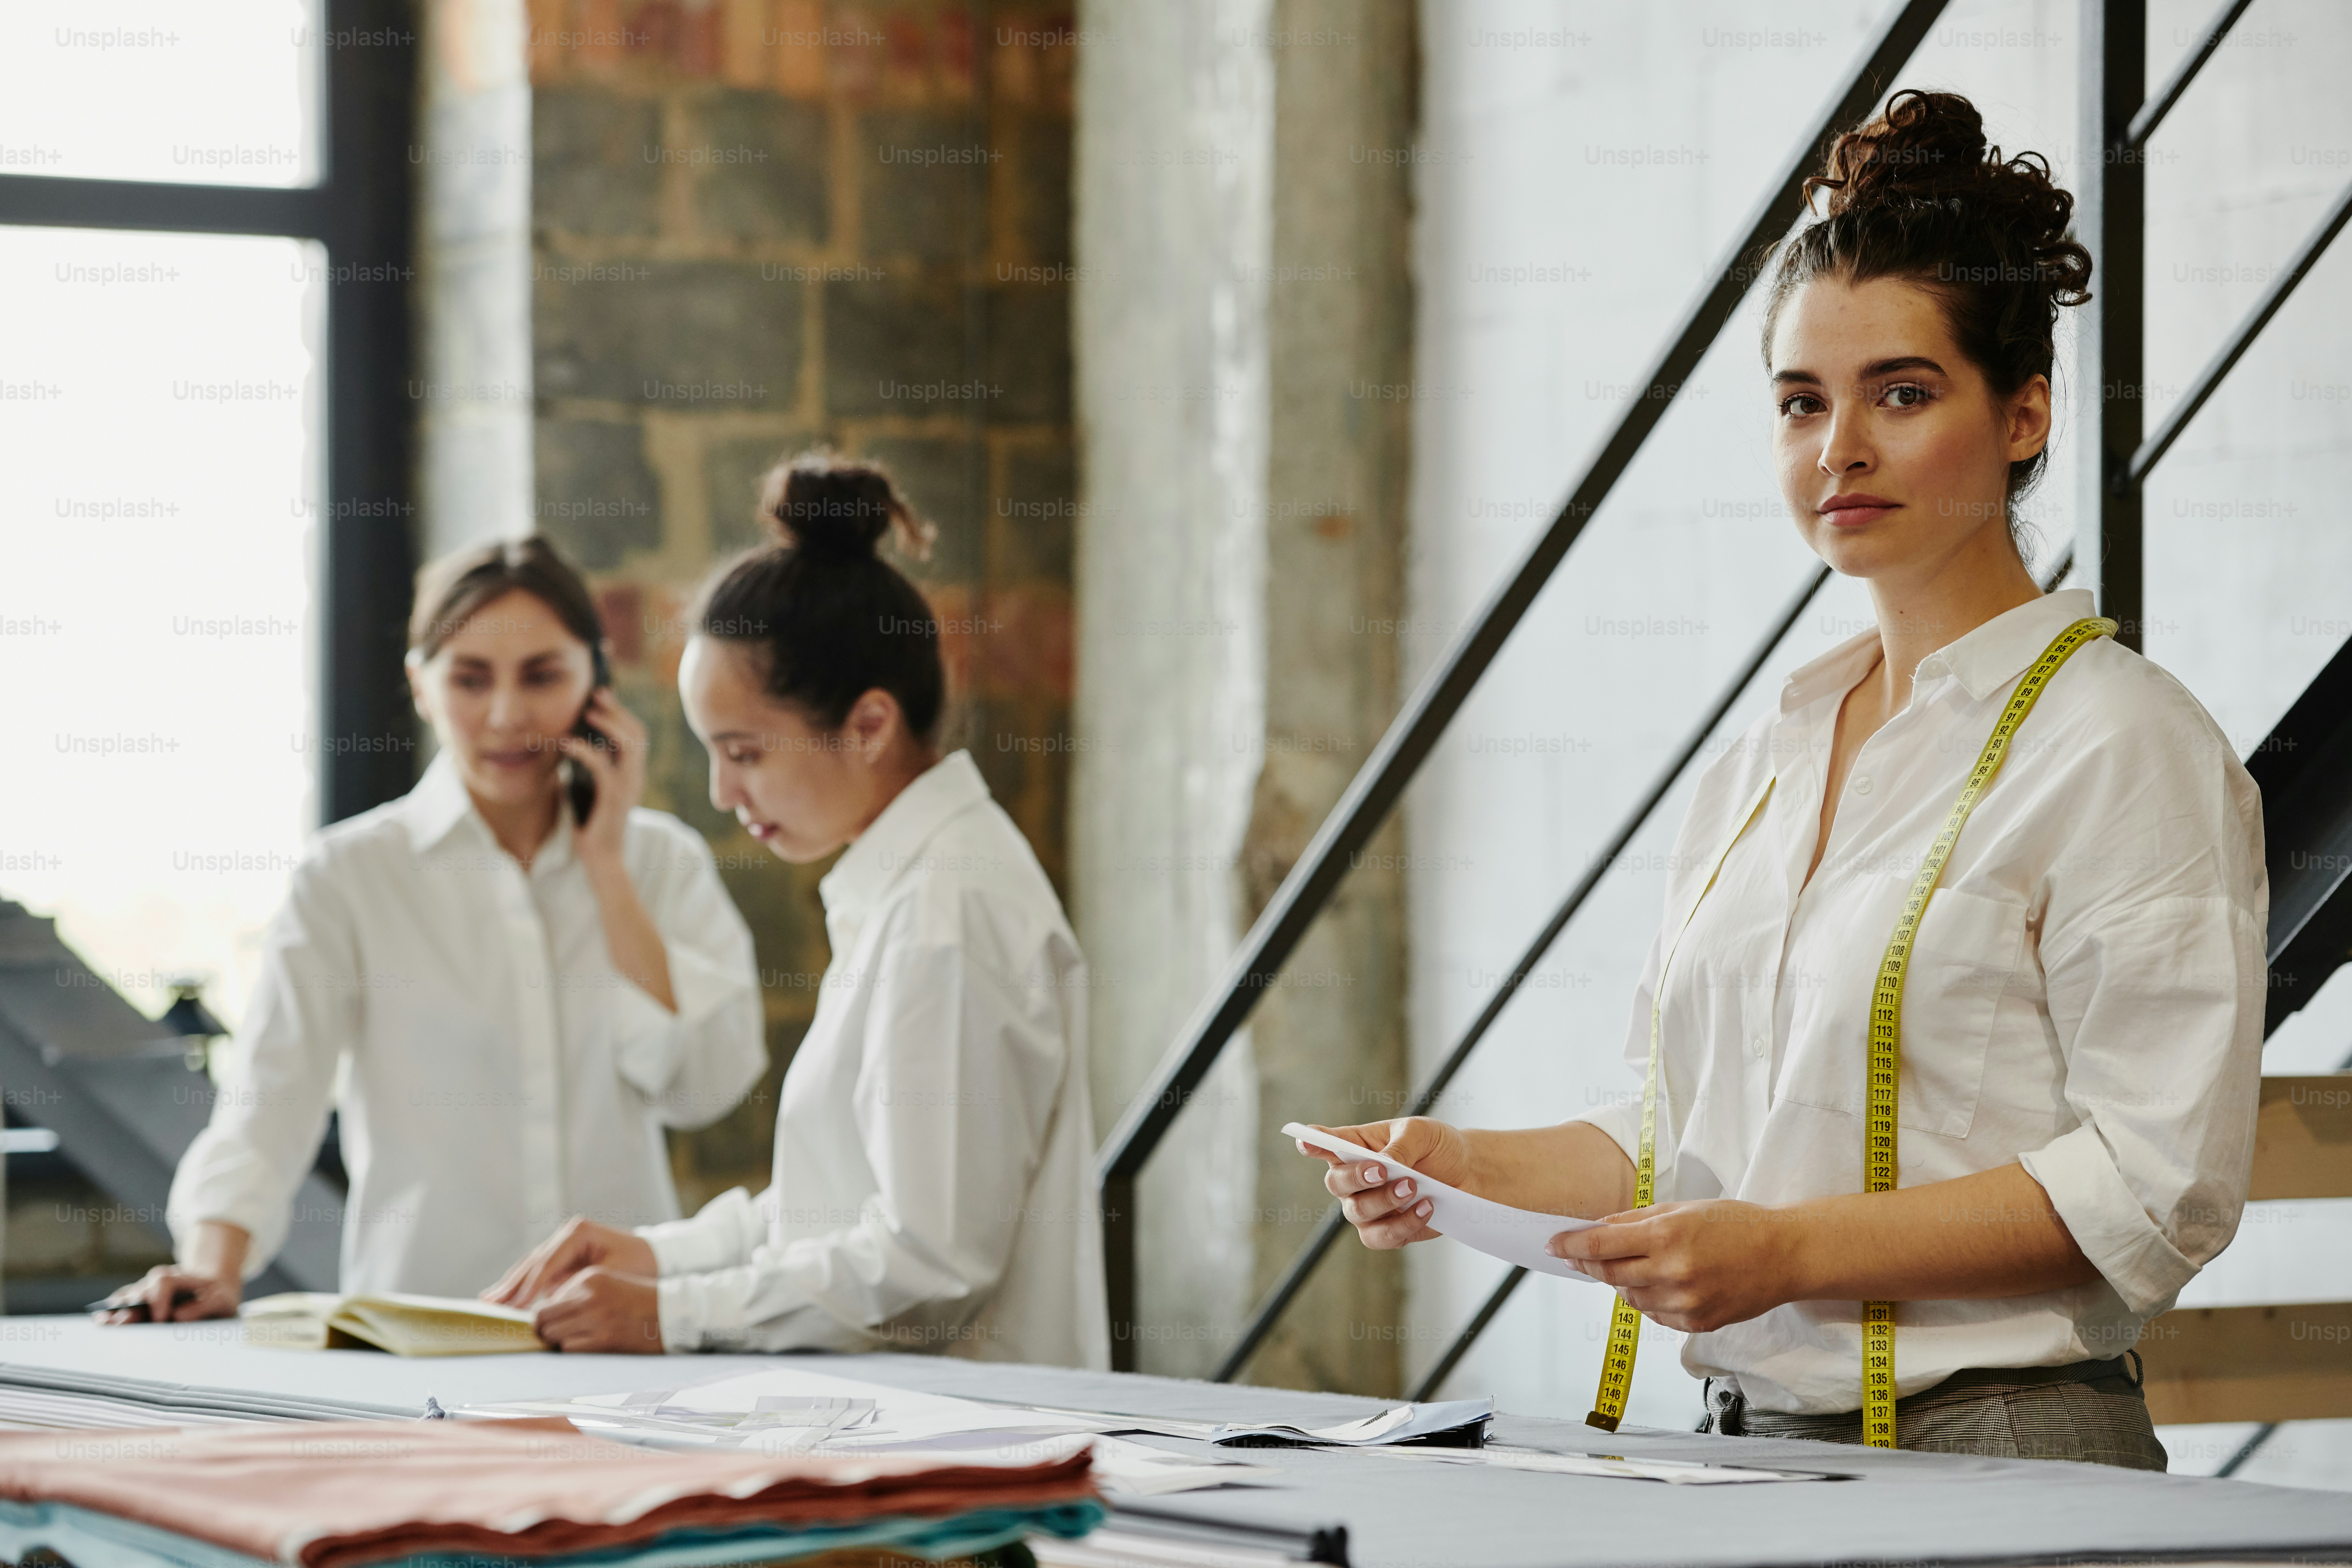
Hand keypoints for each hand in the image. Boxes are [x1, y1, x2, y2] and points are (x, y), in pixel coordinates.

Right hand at [94, 1264, 240, 1323]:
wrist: (212, 1289)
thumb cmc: (217, 1296)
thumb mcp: (222, 1300)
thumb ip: (205, 1306)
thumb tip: (177, 1316)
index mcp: (180, 1277)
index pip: (164, 1282)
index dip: (159, 1299)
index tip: (160, 1319)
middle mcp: (157, 1281)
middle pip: (140, 1290)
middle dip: (131, 1307)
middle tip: (124, 1324)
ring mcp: (145, 1290)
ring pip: (127, 1296)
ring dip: (117, 1310)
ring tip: (105, 1323)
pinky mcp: (137, 1300)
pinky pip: (121, 1302)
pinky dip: (111, 1311)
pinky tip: (101, 1321)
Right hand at [482, 1216, 655, 1307]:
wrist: (656, 1256)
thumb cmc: (639, 1266)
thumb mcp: (613, 1275)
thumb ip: (580, 1286)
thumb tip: (551, 1304)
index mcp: (578, 1232)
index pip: (548, 1262)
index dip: (530, 1286)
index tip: (515, 1305)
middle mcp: (566, 1235)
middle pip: (533, 1262)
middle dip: (512, 1285)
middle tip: (489, 1303)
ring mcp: (562, 1245)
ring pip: (530, 1266)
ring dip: (510, 1285)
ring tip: (488, 1300)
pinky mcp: (561, 1258)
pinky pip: (537, 1272)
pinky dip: (521, 1285)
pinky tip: (503, 1297)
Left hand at [532, 1267, 663, 1353]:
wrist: (672, 1313)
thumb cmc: (638, 1301)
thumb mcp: (607, 1284)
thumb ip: (577, 1295)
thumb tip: (543, 1316)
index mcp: (590, 1278)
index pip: (549, 1298)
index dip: (549, 1314)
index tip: (557, 1321)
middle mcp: (589, 1296)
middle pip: (543, 1317)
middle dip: (546, 1328)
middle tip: (557, 1334)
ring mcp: (596, 1318)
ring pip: (552, 1335)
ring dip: (559, 1341)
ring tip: (579, 1338)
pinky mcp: (603, 1340)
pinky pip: (569, 1349)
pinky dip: (574, 1350)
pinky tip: (590, 1345)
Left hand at [562, 688, 648, 870]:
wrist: (602, 859)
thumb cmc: (592, 825)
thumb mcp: (589, 789)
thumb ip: (588, 768)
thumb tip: (570, 743)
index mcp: (632, 774)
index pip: (635, 736)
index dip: (620, 713)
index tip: (600, 698)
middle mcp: (635, 778)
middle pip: (636, 734)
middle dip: (617, 711)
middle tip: (597, 694)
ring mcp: (628, 788)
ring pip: (628, 745)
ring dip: (608, 725)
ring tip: (587, 712)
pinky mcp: (614, 799)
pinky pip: (603, 767)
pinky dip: (585, 751)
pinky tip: (568, 744)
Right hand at [1296, 1117, 1472, 1250]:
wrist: (1468, 1173)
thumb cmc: (1437, 1147)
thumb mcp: (1421, 1133)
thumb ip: (1398, 1147)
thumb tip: (1384, 1164)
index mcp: (1357, 1147)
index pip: (1327, 1145)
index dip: (1311, 1144)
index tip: (1303, 1140)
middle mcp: (1355, 1180)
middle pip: (1335, 1183)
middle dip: (1357, 1178)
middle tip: (1384, 1171)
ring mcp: (1368, 1208)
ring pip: (1357, 1213)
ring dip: (1384, 1202)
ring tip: (1414, 1188)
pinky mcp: (1387, 1232)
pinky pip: (1382, 1237)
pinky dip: (1404, 1224)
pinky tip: (1426, 1208)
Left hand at [1548, 1199, 1805, 1332]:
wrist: (1783, 1255)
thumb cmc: (1734, 1224)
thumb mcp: (1682, 1209)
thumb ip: (1636, 1220)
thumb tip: (1597, 1229)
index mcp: (1667, 1237)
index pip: (1601, 1247)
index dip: (1571, 1246)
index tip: (1553, 1245)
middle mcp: (1674, 1273)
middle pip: (1609, 1275)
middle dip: (1587, 1265)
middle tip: (1576, 1257)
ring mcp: (1686, 1303)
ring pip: (1630, 1297)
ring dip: (1621, 1282)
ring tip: (1634, 1265)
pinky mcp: (1697, 1323)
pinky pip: (1655, 1313)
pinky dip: (1648, 1299)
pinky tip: (1662, 1283)